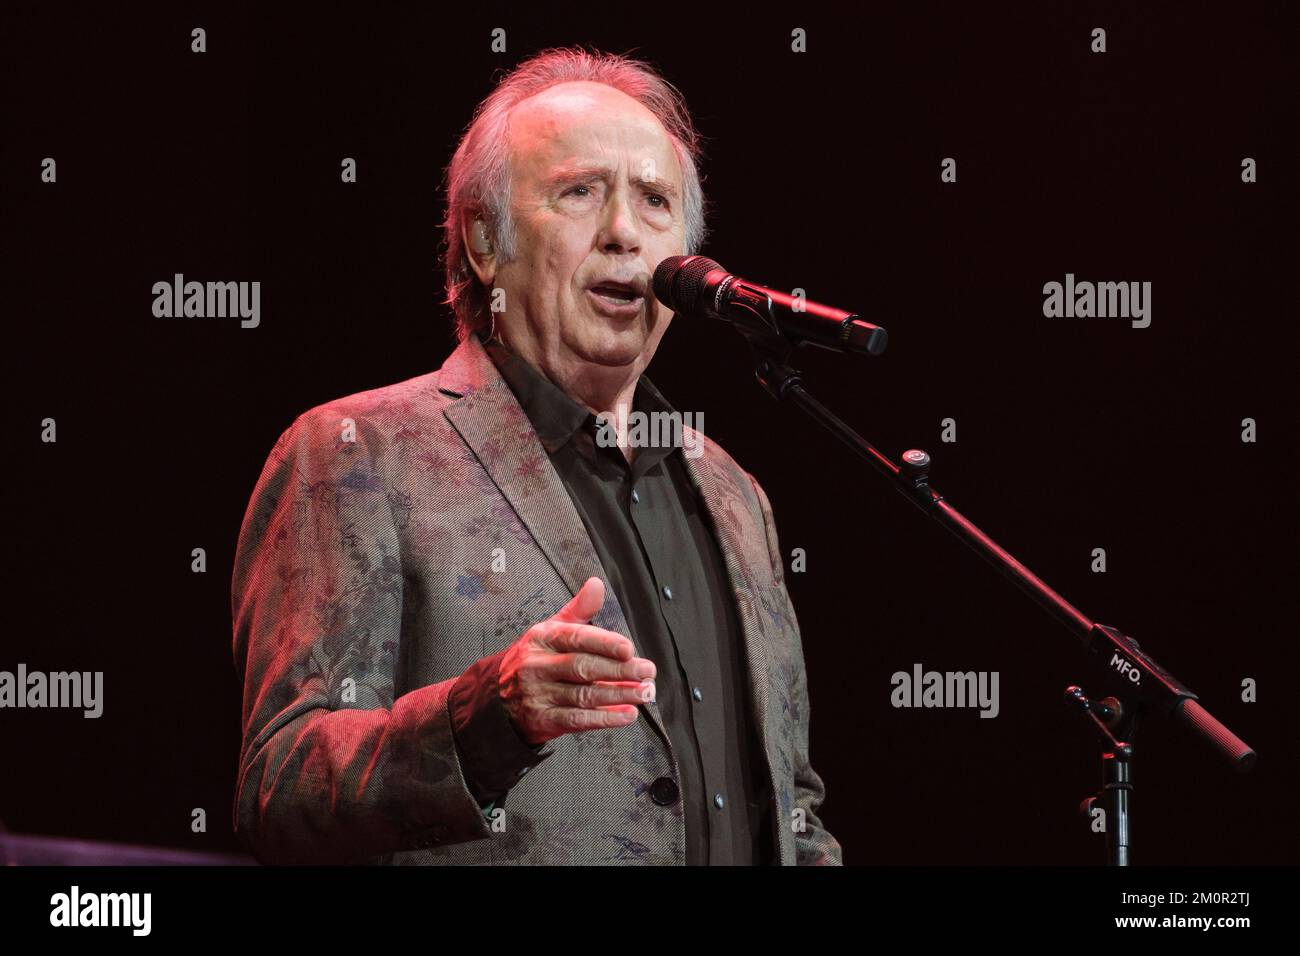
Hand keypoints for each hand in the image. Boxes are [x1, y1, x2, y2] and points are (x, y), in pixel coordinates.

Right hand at [497, 577, 656, 744]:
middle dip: (619, 671)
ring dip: (618, 695)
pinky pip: (578, 720)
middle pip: (582, 668)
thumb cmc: (535, 659)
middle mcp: (537, 666)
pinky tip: (627, 714)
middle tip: (647, 672)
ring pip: (583, 696)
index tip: (629, 649)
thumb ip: (579, 609)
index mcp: (542, 638)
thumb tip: (596, 584)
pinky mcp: (543, 720)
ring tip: (644, 692)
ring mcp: (538, 694)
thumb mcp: (551, 630)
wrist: (499, 699)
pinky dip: (605, 718)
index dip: (604, 643)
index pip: (576, 638)